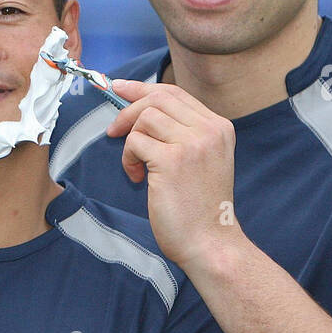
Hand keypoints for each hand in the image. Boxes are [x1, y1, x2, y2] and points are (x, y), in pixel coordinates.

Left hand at [106, 81, 241, 272]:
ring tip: (137, 168)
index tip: (119, 89)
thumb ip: (182, 135)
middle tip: (113, 131)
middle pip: (159, 97)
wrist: (210, 244)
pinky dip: (128, 159)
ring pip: (145, 117)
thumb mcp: (201, 162)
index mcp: (219, 128)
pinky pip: (135, 142)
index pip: (176, 93)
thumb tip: (142, 111)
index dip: (143, 89)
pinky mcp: (173, 160)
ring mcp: (193, 143)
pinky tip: (137, 179)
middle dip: (128, 109)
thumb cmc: (198, 210)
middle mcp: (209, 130)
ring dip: (131, 142)